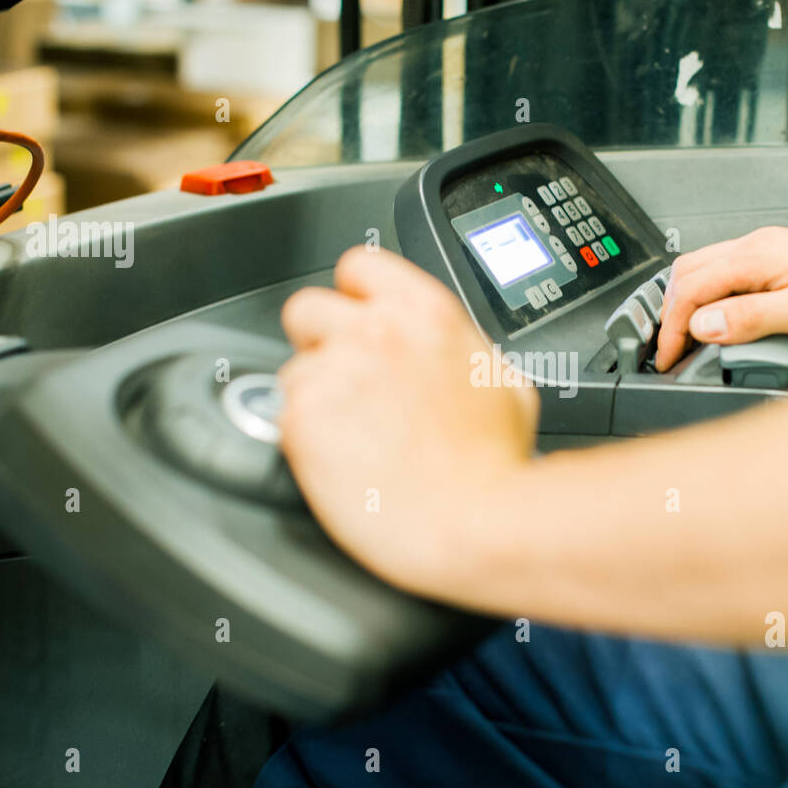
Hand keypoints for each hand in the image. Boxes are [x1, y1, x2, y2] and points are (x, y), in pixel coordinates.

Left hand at [277, 247, 538, 591]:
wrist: (474, 522)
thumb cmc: (495, 466)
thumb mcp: (505, 383)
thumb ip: (464, 349)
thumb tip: (451, 350)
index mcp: (426, 313)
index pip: (359, 265)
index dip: (353, 298)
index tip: (357, 321)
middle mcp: (376, 332)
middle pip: (307, 309)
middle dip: (320, 343)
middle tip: (345, 385)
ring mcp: (335, 371)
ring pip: (293, 369)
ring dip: (314, 397)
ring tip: (352, 437)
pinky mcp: (303, 417)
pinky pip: (282, 414)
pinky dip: (303, 438)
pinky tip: (341, 459)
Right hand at [655, 226, 787, 369]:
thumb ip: (750, 318)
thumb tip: (703, 324)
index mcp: (757, 255)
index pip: (691, 289)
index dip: (671, 328)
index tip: (666, 357)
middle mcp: (758, 245)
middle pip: (689, 272)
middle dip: (668, 311)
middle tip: (666, 348)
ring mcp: (769, 249)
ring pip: (706, 268)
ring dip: (687, 302)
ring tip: (684, 335)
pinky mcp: (782, 257)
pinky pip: (728, 271)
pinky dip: (710, 296)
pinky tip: (719, 316)